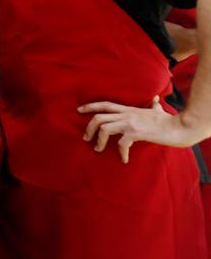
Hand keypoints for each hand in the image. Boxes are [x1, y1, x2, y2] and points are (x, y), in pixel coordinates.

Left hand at [79, 96, 201, 162]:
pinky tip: (124, 159)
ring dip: (98, 141)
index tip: (79, 110)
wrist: (179, 127)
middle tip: (86, 138)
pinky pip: (121, 143)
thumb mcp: (157, 110)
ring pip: (104, 129)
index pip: (105, 104)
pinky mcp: (135, 133)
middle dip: (88, 128)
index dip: (90, 106)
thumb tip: (155, 99)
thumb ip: (153, 105)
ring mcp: (130, 123)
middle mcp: (126, 114)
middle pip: (98, 118)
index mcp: (128, 109)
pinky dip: (120, 153)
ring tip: (98, 149)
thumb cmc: (168, 120)